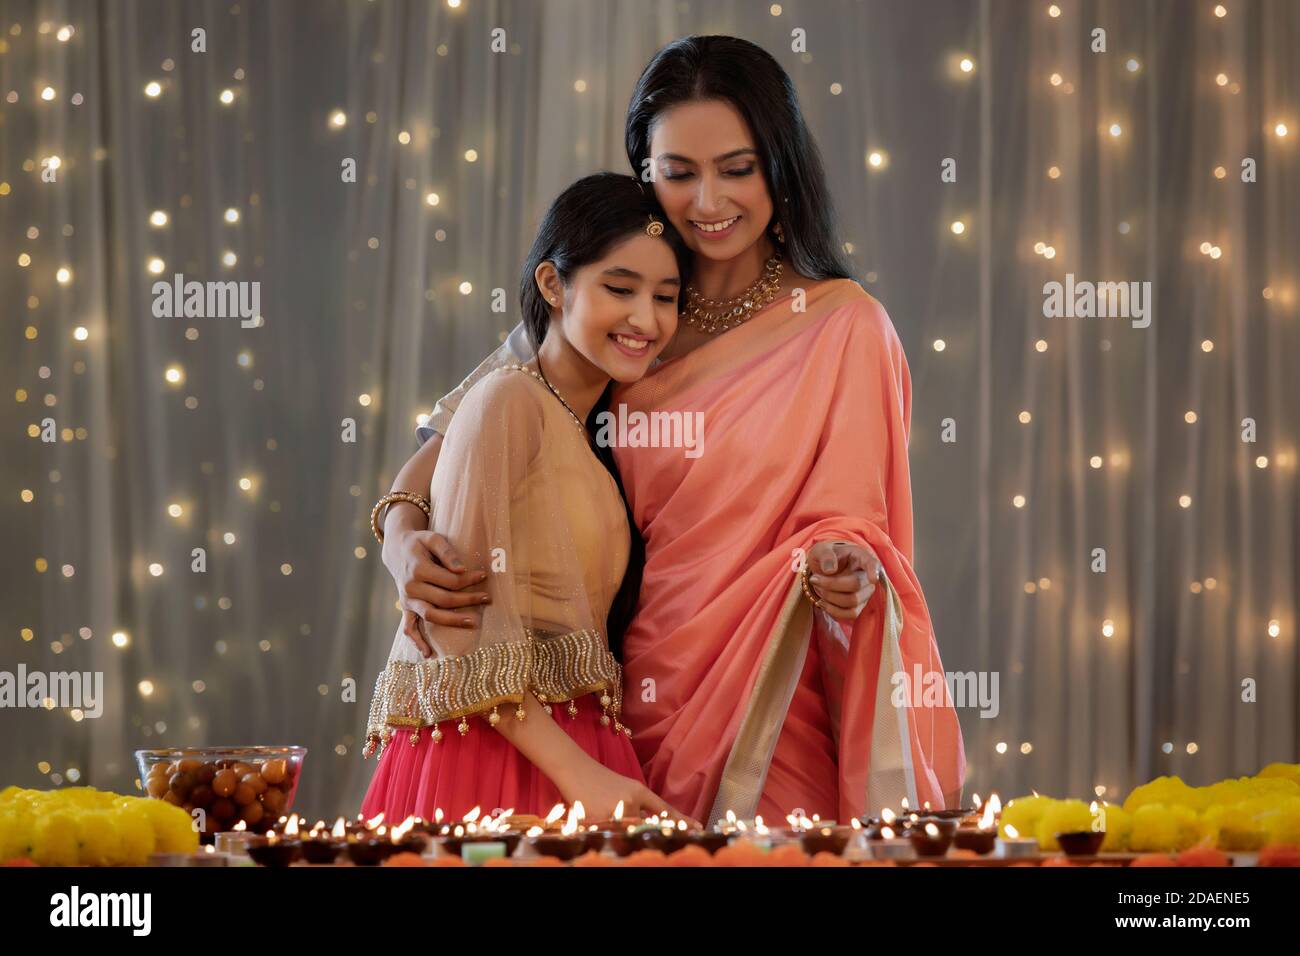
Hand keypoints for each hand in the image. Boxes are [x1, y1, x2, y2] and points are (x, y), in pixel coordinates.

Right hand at [382, 528, 489, 631]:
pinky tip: (429, 654)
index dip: (468, 580)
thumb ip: (447, 552)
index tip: (483, 576)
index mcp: (418, 569)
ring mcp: (407, 600)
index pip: (449, 580)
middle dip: (467, 600)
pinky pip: (409, 628)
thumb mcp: (432, 538)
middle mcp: (411, 587)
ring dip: (452, 621)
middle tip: (486, 598)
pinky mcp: (406, 608)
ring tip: (473, 622)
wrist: (397, 551)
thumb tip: (461, 569)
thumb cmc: (419, 543)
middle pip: (444, 599)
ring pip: (431, 615)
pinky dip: (417, 641)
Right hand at [559, 764, 700, 827]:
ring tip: (610, 812)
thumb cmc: (600, 779)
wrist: (575, 770)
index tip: (698, 827)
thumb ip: (640, 804)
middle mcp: (632, 801)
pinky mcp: (601, 820)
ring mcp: (617, 811)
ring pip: (628, 830)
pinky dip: (609, 830)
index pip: (665, 810)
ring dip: (624, 828)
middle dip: (652, 830)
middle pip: (648, 825)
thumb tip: (655, 822)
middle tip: (663, 831)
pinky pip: (612, 832)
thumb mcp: (625, 787)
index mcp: (639, 790)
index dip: (682, 821)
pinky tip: (600, 817)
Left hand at [805, 540, 883, 620]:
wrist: (823, 571)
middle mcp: (867, 576)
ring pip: (852, 602)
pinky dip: (833, 610)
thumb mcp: (821, 549)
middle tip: (814, 579)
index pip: (873, 564)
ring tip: (818, 588)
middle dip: (830, 585)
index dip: (874, 572)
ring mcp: (865, 593)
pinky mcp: (859, 606)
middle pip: (856, 585)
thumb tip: (830, 570)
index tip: (873, 579)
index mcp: (861, 557)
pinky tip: (822, 602)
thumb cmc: (825, 557)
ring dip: (830, 597)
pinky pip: (850, 614)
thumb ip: (825, 555)